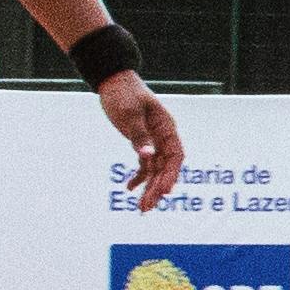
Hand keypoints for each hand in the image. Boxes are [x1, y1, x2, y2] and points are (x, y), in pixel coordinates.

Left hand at [98, 72, 185, 208]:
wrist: (113, 82)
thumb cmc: (123, 95)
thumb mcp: (129, 114)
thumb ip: (139, 136)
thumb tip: (148, 156)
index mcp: (166, 127)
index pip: (175, 156)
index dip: (172, 175)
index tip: (165, 192)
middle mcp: (163, 136)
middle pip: (166, 167)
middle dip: (158, 188)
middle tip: (147, 207)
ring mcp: (154, 140)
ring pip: (156, 169)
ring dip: (150, 187)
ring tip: (142, 207)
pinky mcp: (142, 142)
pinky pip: (145, 164)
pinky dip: (139, 177)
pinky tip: (129, 187)